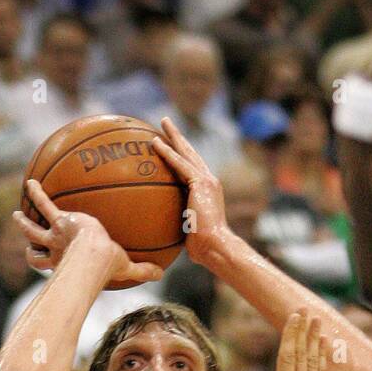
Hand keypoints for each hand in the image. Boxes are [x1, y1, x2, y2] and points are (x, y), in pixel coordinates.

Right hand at [13, 178, 163, 286]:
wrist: (94, 254)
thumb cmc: (109, 265)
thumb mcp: (127, 268)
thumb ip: (143, 270)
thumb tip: (162, 275)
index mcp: (68, 263)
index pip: (57, 267)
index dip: (51, 266)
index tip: (50, 263)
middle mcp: (57, 251)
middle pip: (37, 254)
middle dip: (31, 249)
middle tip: (27, 246)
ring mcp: (54, 236)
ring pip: (32, 231)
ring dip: (24, 223)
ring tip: (16, 215)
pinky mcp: (58, 219)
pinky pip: (45, 204)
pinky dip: (37, 193)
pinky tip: (31, 182)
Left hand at [151, 119, 228, 265]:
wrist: (216, 247)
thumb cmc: (203, 248)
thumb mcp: (187, 232)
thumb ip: (177, 224)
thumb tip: (159, 232)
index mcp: (206, 191)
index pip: (191, 168)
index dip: (180, 154)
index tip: (169, 144)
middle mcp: (209, 181)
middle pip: (190, 153)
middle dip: (178, 137)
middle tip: (166, 123)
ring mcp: (207, 180)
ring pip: (187, 152)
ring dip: (174, 136)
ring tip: (162, 122)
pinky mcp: (201, 183)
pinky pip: (180, 164)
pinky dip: (168, 153)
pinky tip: (155, 143)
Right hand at [212, 310, 329, 370]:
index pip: (288, 357)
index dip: (291, 335)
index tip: (294, 317)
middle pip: (302, 353)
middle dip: (304, 330)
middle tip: (307, 310)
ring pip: (314, 360)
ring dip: (315, 338)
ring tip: (318, 320)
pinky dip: (323, 356)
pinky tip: (324, 344)